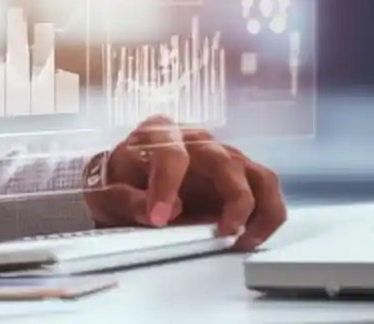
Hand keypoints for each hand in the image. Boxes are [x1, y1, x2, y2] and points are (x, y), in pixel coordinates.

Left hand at [83, 115, 286, 251]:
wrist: (125, 182)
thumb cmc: (118, 181)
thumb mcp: (106, 192)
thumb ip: (126, 201)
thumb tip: (161, 213)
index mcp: (158, 134)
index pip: (170, 153)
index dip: (167, 186)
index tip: (158, 218)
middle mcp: (196, 140)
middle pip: (226, 161)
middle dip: (232, 198)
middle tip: (222, 233)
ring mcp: (222, 156)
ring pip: (257, 175)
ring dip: (259, 210)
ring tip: (242, 240)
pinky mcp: (239, 177)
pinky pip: (266, 191)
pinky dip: (267, 216)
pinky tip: (249, 238)